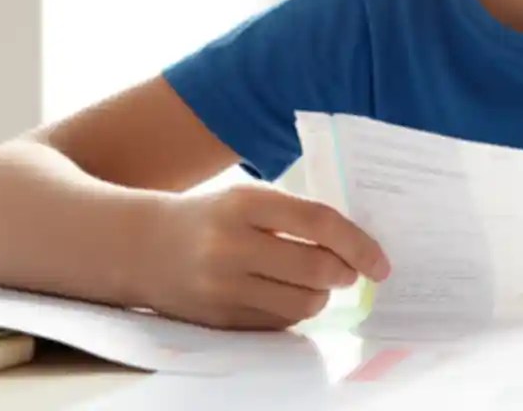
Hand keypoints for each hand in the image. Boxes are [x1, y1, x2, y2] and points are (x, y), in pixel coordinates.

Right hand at [135, 183, 389, 329]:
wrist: (142, 246)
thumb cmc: (212, 217)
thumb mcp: (249, 199)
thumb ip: (298, 216)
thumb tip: (357, 246)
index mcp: (245, 203)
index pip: (319, 223)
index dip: (359, 244)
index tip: (380, 263)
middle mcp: (231, 245)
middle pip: (316, 269)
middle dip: (345, 273)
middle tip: (349, 272)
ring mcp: (222, 286)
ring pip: (303, 303)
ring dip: (322, 296)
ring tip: (316, 282)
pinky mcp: (219, 318)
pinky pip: (279, 322)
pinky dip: (295, 310)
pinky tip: (286, 294)